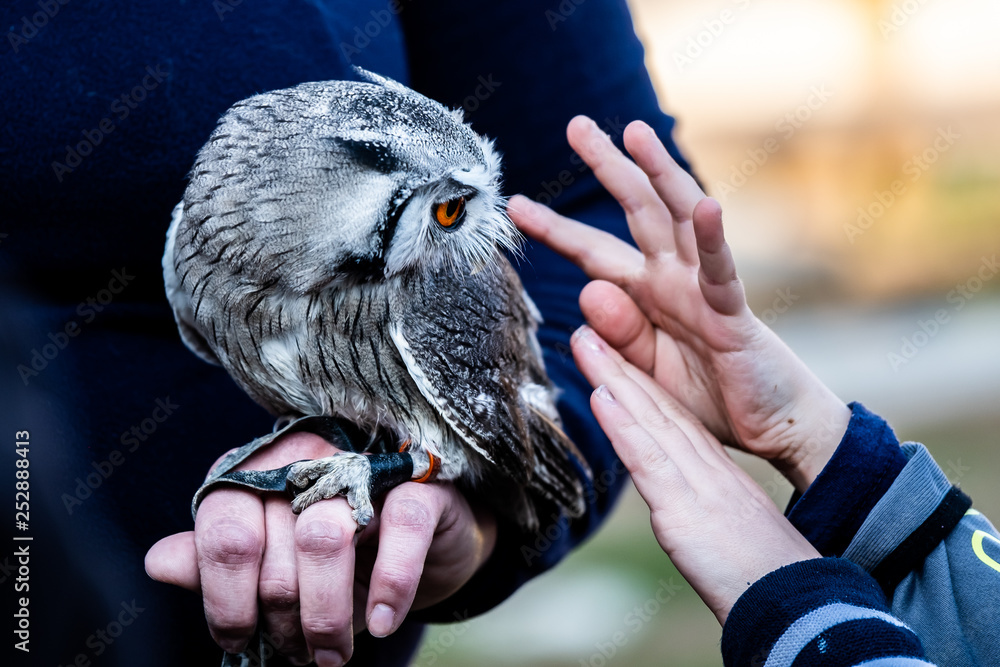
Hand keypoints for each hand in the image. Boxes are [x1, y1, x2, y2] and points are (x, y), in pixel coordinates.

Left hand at [145, 433, 495, 666]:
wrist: (428, 537)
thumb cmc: (343, 551)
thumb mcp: (278, 563)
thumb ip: (219, 560)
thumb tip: (159, 562)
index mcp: (264, 470)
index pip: (223, 531)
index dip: (224, 598)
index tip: (239, 638)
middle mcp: (310, 458)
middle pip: (274, 546)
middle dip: (282, 618)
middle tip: (299, 654)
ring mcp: (367, 469)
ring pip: (324, 537)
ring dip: (325, 613)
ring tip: (333, 652)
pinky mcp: (421, 486)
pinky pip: (400, 529)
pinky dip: (390, 585)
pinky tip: (383, 621)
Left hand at [508, 116, 850, 490]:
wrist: (764, 423)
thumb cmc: (706, 393)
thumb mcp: (645, 369)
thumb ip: (618, 335)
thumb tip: (587, 292)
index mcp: (646, 293)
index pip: (593, 252)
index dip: (555, 230)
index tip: (514, 207)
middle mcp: (672, 278)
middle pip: (637, 211)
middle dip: (608, 166)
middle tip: (577, 125)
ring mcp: (703, 288)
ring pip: (680, 220)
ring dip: (660, 174)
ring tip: (637, 133)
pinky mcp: (732, 312)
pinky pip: (722, 272)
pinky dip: (715, 239)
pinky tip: (707, 206)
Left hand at [571, 325, 819, 623]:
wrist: (800, 609)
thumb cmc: (768, 583)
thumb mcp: (736, 540)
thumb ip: (705, 516)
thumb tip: (678, 515)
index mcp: (721, 479)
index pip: (676, 422)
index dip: (644, 389)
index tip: (617, 362)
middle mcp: (710, 473)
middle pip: (662, 410)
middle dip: (624, 370)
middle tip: (591, 334)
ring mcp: (700, 488)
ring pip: (652, 422)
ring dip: (615, 380)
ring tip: (588, 344)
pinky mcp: (689, 512)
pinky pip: (651, 460)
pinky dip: (623, 426)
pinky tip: (600, 396)